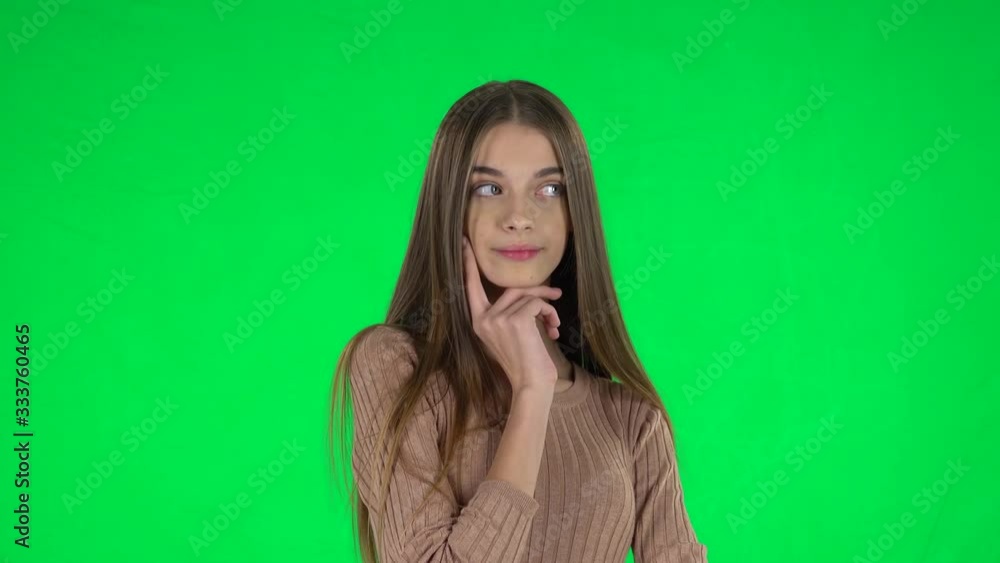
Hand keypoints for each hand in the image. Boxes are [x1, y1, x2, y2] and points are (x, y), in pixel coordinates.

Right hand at [463, 236, 561, 393]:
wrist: (531, 386)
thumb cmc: (525, 364)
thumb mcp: (511, 335)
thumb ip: (510, 314)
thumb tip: (529, 292)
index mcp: (478, 322)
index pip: (471, 288)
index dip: (469, 265)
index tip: (464, 243)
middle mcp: (483, 319)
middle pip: (512, 289)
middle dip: (538, 292)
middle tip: (557, 296)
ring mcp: (497, 319)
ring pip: (527, 296)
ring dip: (547, 307)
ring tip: (555, 324)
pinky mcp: (515, 320)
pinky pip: (536, 303)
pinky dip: (549, 313)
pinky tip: (553, 331)